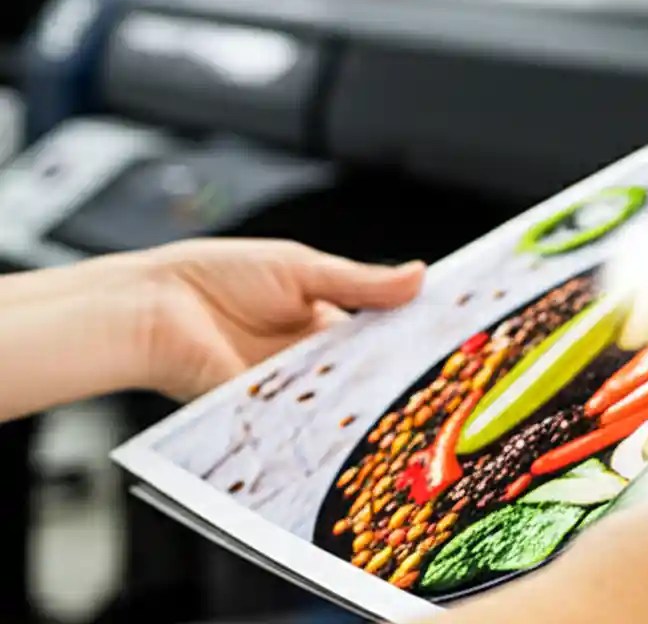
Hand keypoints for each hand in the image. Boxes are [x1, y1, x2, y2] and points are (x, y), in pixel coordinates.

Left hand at [136, 239, 423, 399]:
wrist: (151, 312)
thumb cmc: (212, 278)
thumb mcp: (299, 270)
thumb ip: (360, 282)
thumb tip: (419, 274)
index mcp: (325, 315)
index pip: (383, 327)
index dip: (416, 329)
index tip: (454, 329)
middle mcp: (313, 355)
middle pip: (371, 365)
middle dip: (404, 366)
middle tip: (447, 366)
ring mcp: (294, 387)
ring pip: (347, 395)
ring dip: (374, 393)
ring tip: (415, 392)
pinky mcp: (273, 413)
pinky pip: (312, 420)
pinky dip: (335, 419)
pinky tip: (364, 414)